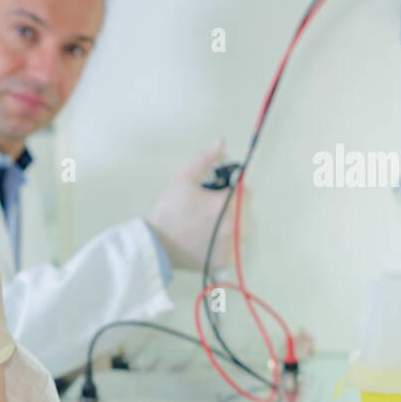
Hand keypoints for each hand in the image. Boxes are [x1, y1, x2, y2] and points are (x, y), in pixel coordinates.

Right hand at [145, 138, 250, 272]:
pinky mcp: (224, 260)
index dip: (230, 190)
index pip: (245, 192)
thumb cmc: (169, 211)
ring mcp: (230, 246)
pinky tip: (206, 239)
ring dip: (230, 225)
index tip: (215, 194)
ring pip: (241, 229)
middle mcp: (233, 226)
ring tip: (205, 226)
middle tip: (207, 211)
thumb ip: (205, 159)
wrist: (155, 244)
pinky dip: (224, 243)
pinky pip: (233, 247)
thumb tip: (221, 141)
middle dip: (231, 207)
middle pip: (245, 211)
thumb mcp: (183, 179)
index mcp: (226, 204)